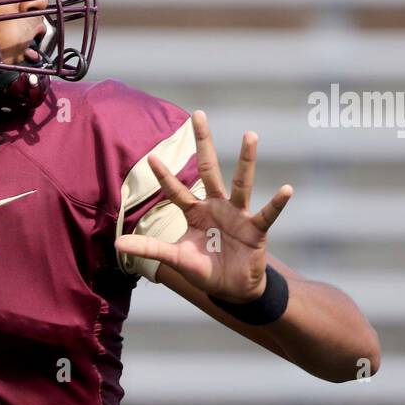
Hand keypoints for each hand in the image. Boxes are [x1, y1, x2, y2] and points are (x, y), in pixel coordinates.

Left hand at [114, 110, 292, 302]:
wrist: (233, 289)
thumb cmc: (205, 269)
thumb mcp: (175, 258)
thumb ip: (150, 248)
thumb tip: (117, 245)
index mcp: (195, 212)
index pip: (176, 190)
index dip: (165, 176)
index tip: (151, 157)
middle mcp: (216, 206)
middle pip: (209, 169)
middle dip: (203, 143)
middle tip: (198, 114)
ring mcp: (238, 215)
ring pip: (242, 182)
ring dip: (246, 160)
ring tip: (250, 134)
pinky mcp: (256, 230)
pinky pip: (268, 214)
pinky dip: (277, 203)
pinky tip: (287, 189)